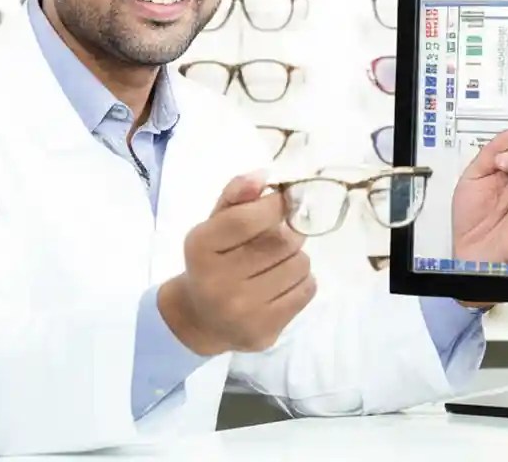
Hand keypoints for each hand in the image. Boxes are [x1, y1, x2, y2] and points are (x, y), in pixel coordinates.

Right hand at [159, 173, 316, 355]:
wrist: (200, 319)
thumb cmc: (213, 261)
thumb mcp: (215, 224)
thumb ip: (237, 195)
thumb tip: (264, 176)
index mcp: (201, 247)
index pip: (249, 218)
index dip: (276, 205)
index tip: (282, 201)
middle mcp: (218, 282)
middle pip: (283, 241)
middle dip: (288, 232)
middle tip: (279, 236)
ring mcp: (242, 312)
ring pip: (300, 265)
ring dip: (296, 258)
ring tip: (276, 264)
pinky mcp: (264, 332)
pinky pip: (307, 290)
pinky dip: (301, 281)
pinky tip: (280, 284)